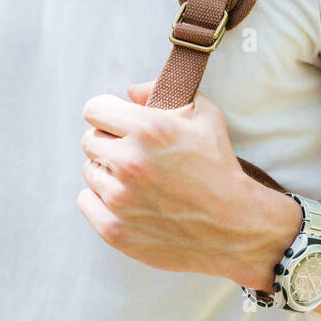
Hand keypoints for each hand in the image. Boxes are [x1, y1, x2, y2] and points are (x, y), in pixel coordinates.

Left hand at [78, 81, 300, 287]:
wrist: (235, 227)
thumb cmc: (219, 168)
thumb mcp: (205, 115)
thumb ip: (163, 92)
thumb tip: (130, 91)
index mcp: (149, 129)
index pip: (94, 109)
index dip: (107, 113)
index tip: (117, 123)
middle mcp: (130, 162)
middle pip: (89, 140)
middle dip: (109, 142)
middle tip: (133, 153)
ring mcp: (120, 199)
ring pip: (90, 171)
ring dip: (108, 172)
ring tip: (138, 180)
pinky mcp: (114, 229)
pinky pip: (85, 201)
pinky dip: (101, 200)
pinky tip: (128, 200)